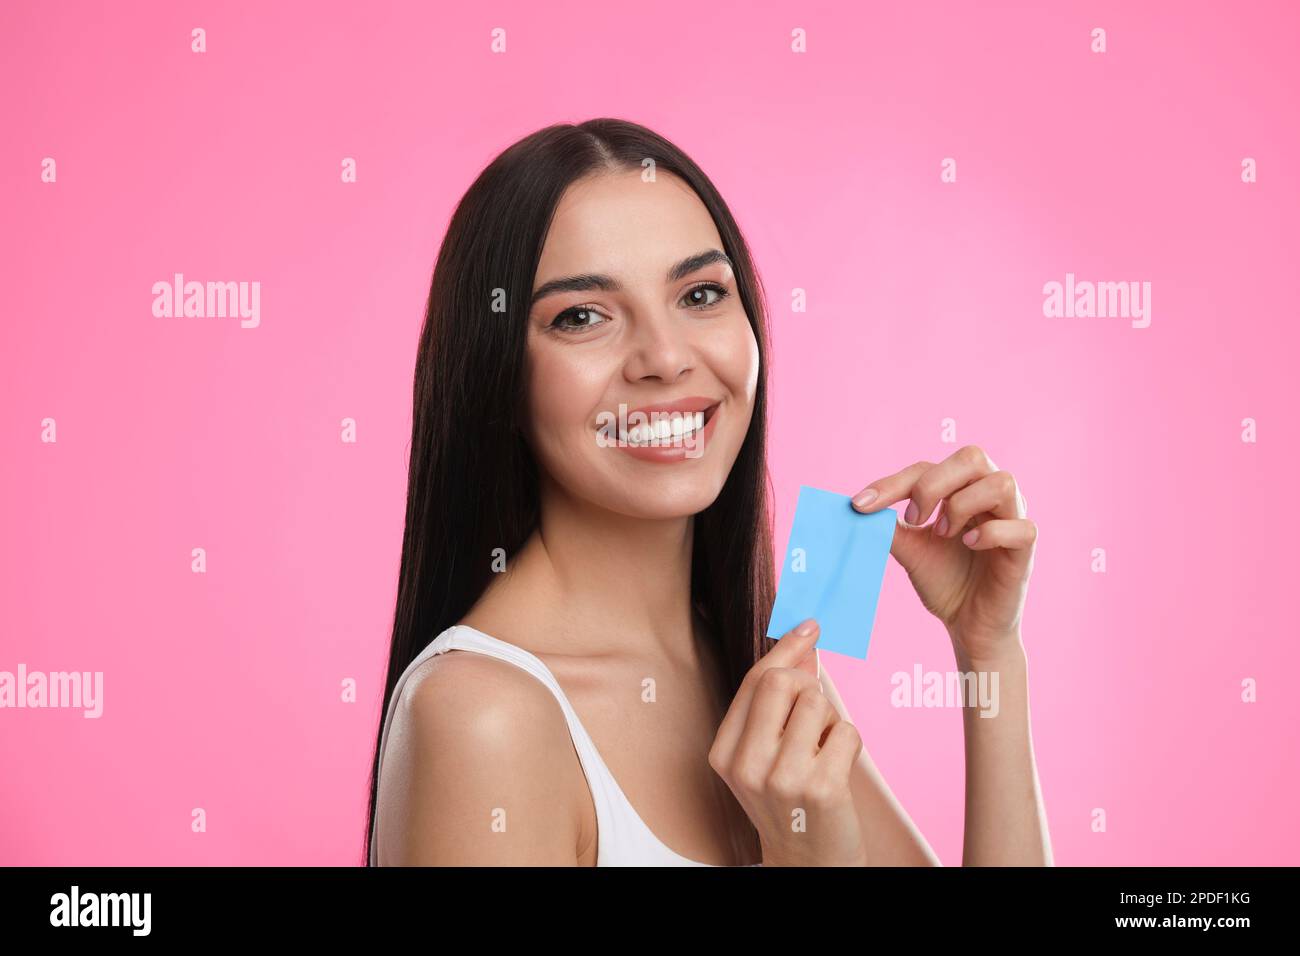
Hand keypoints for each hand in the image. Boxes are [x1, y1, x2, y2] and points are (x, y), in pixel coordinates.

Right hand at [708, 619, 866, 865]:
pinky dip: (849, 744)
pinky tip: (837, 771)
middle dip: (808, 686)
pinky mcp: (821, 789)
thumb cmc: (791, 802)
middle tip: (814, 716)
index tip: (809, 626)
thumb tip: (801, 646)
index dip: (786, 648)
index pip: (756, 681)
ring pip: (817, 703)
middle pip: (781, 681)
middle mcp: (747, 765)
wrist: (808, 865)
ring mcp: (783, 779)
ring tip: (821, 753)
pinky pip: (846, 731)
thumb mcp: (766, 754)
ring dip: (829, 721)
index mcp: (724, 752)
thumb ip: (776, 704)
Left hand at [851, 444, 1036, 664]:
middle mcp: (991, 496)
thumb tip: (859, 507)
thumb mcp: (911, 550)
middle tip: (914, 519)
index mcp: (962, 489)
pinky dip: (990, 533)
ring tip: (944, 533)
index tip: (860, 505)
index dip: (893, 482)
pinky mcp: (1025, 549)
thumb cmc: (944, 581)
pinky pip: (1021, 527)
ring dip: (963, 505)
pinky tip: (969, 545)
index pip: (928, 467)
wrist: (968, 625)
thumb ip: (891, 527)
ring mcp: (1013, 519)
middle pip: (972, 457)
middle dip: (934, 483)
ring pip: (1002, 482)